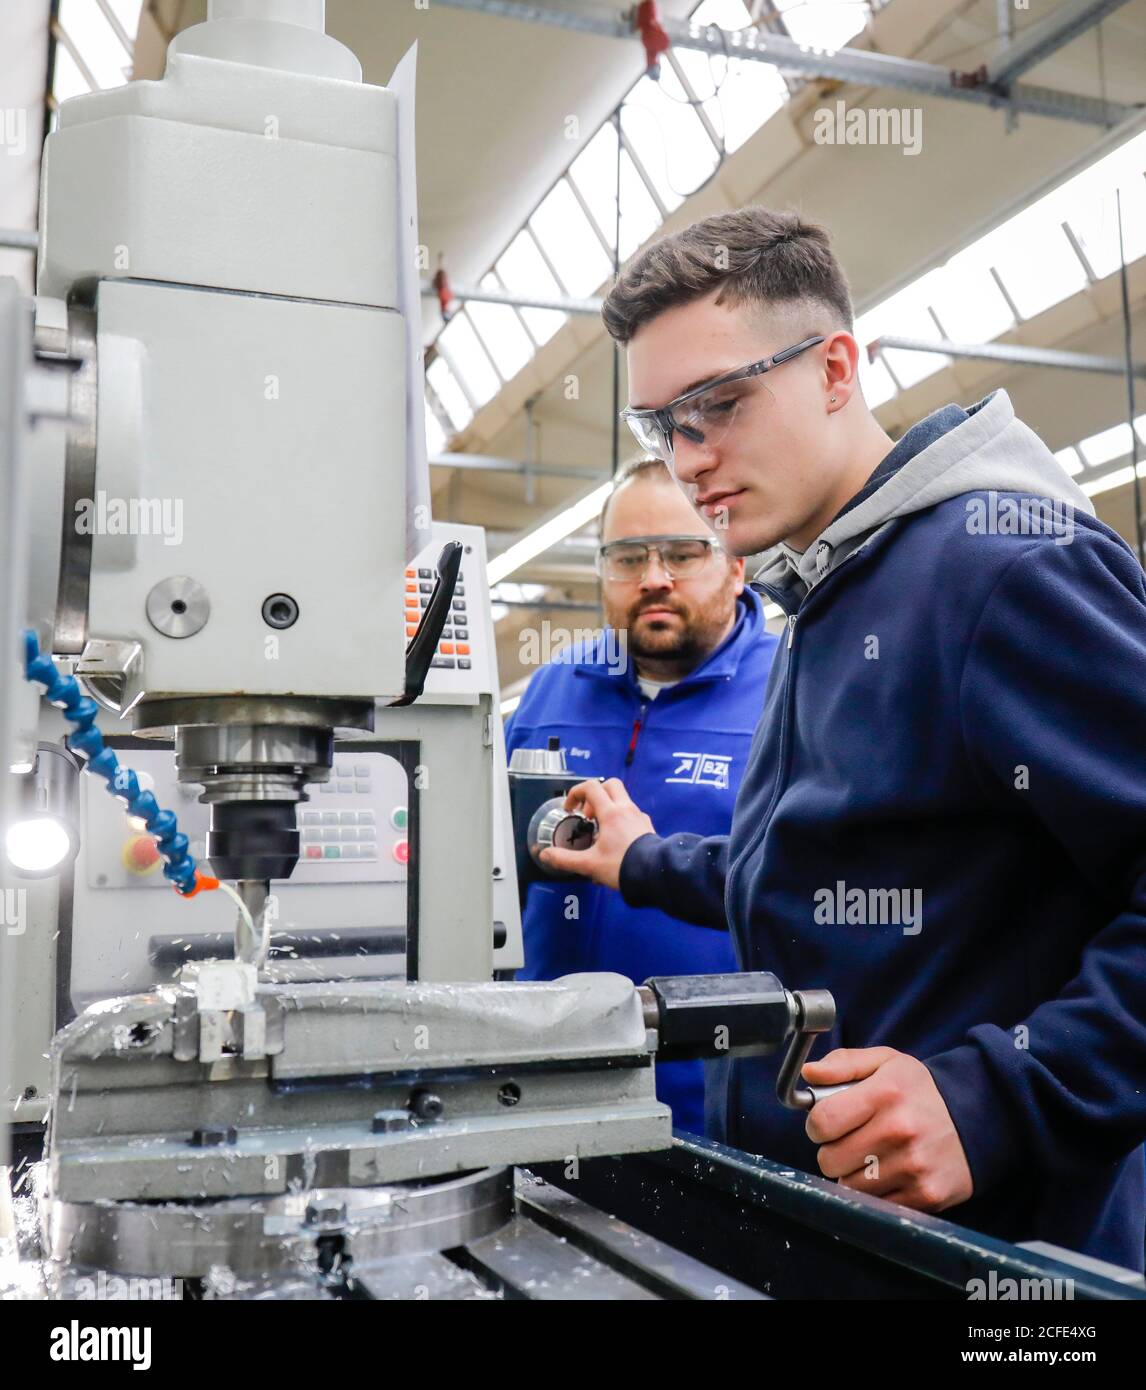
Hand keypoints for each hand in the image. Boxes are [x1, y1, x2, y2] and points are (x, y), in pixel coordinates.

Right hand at [537, 777, 654, 889]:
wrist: (656, 875)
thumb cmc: (624, 867)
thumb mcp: (589, 864)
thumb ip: (565, 859)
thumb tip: (546, 855)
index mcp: (611, 813)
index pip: (591, 787)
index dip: (576, 793)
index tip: (570, 808)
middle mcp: (626, 810)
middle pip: (610, 785)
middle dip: (595, 795)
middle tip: (587, 814)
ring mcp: (639, 817)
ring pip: (622, 799)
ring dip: (608, 807)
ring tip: (600, 829)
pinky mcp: (647, 827)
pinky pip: (632, 813)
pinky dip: (621, 818)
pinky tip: (617, 838)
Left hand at [802, 1047, 973, 1212]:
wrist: (980, 1117)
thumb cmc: (921, 1090)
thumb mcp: (886, 1062)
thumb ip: (843, 1063)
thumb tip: (808, 1073)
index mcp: (885, 1093)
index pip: (822, 1122)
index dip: (817, 1125)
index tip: (827, 1123)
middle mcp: (899, 1131)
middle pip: (829, 1160)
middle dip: (832, 1151)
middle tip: (851, 1140)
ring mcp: (913, 1167)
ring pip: (848, 1186)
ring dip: (852, 1174)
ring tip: (872, 1156)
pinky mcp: (925, 1196)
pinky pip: (875, 1205)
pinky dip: (875, 1193)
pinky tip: (890, 1173)